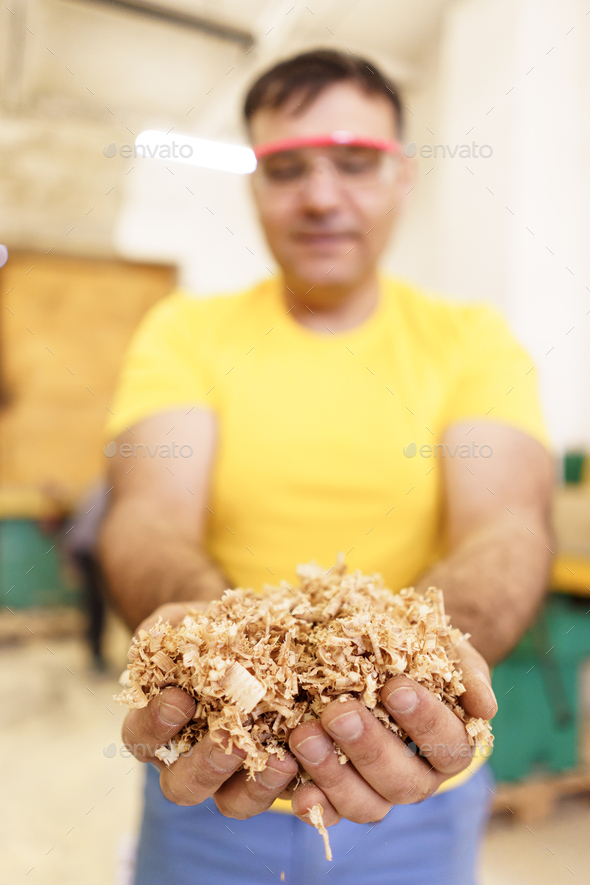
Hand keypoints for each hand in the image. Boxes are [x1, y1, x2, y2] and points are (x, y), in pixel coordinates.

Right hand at [122, 604, 298, 817]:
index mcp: (157, 727)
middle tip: (228, 739)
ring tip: (277, 759)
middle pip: (183, 786)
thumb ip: (164, 631)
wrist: (249, 633)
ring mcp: (231, 774)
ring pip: (231, 802)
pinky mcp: (270, 773)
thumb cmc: (205, 629)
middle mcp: (188, 760)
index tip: (179, 698)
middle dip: (205, 765)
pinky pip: (277, 792)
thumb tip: (158, 638)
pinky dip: (290, 783)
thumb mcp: (181, 621)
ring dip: (252, 787)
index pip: (142, 738)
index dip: (156, 724)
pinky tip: (303, 758)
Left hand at [288, 638, 496, 825]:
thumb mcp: (449, 651)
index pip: (448, 744)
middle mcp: (418, 777)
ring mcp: (378, 791)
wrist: (385, 648)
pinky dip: (314, 805)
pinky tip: (297, 788)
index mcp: (450, 747)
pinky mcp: (341, 795)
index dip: (424, 720)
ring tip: (304, 736)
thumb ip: (469, 675)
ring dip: (333, 774)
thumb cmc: (422, 651)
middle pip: (403, 781)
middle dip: (369, 747)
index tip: (394, 687)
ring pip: (366, 804)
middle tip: (339, 712)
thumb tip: (486, 708)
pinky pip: (331, 813)